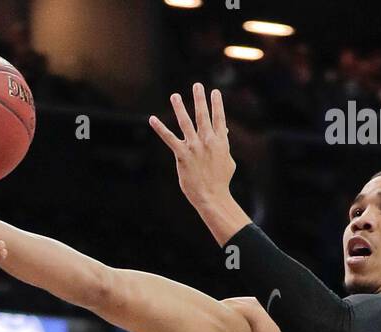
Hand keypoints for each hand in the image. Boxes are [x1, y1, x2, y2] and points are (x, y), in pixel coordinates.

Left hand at [149, 84, 234, 212]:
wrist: (212, 197)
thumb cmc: (221, 181)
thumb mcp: (228, 161)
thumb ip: (224, 144)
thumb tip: (223, 131)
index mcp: (220, 142)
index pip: (219, 118)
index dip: (217, 104)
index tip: (215, 92)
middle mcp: (207, 141)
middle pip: (203, 115)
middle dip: (200, 99)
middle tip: (197, 85)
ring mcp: (194, 147)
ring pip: (185, 122)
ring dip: (179, 107)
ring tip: (175, 96)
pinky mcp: (182, 155)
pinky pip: (169, 138)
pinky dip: (160, 128)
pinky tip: (152, 119)